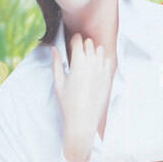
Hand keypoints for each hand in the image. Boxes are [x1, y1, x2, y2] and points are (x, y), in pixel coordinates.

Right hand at [51, 36, 113, 161]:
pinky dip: (102, 61)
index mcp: (78, 63)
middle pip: (89, 43)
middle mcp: (92, 64)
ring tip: (87, 61)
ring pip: (99, 50)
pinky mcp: (108, 77)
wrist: (82, 120)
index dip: (74, 40)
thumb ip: (56, 63)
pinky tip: (95, 68)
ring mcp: (102, 70)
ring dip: (93, 52)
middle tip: (78, 55)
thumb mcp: (58, 83)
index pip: (78, 40)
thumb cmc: (68, 104)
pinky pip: (107, 61)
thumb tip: (54, 50)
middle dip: (83, 46)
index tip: (72, 44)